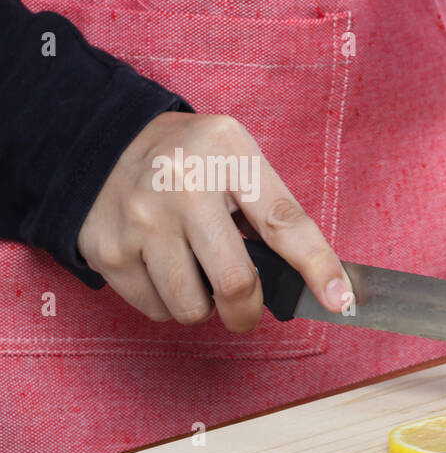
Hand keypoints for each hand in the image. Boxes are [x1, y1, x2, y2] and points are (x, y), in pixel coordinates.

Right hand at [77, 111, 350, 331]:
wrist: (99, 141)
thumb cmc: (188, 160)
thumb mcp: (236, 158)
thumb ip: (272, 211)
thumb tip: (318, 281)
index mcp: (228, 155)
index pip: (286, 223)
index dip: (319, 268)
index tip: (341, 300)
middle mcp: (182, 187)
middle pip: (236, 283)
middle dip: (248, 311)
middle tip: (245, 306)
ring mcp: (140, 220)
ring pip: (193, 308)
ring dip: (204, 306)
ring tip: (195, 270)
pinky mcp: (108, 250)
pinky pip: (156, 309)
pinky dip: (168, 302)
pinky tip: (162, 266)